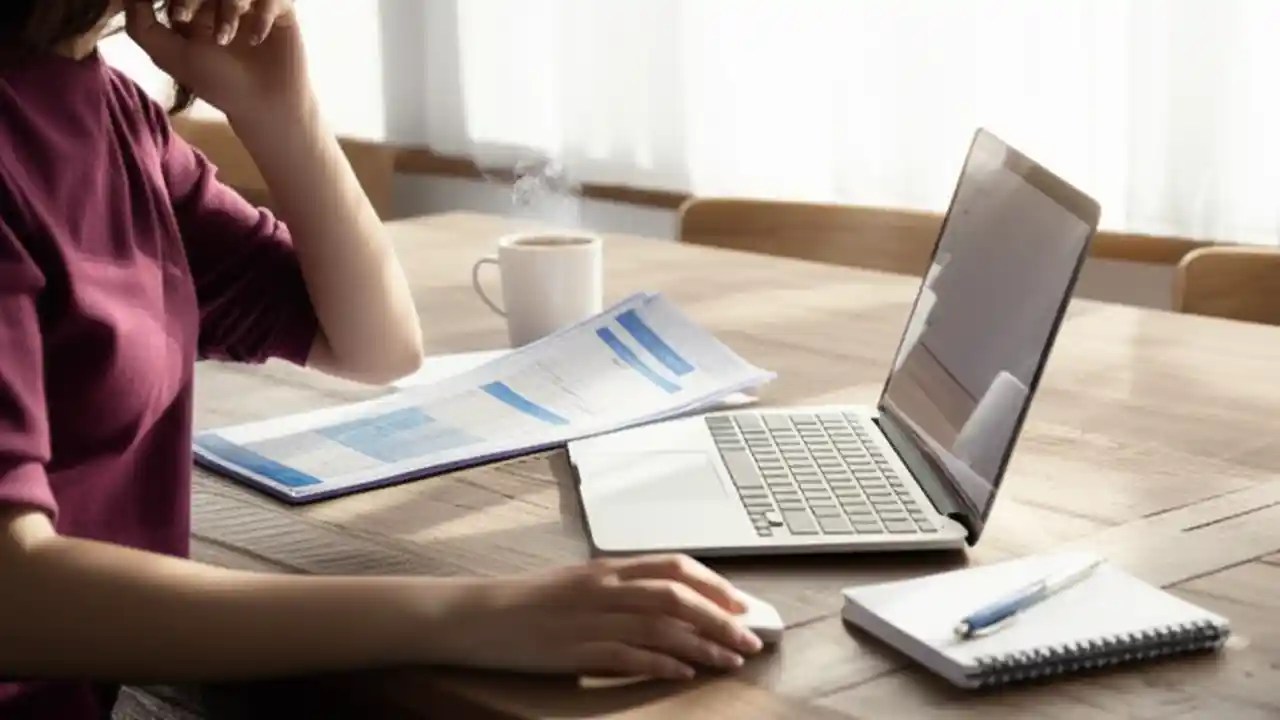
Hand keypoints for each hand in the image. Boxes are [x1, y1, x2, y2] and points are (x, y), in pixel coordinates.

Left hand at [125, 0, 309, 120]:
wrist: (264, 105)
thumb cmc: (217, 82)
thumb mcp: (170, 55)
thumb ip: (141, 25)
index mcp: (195, 4)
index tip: (178, 18)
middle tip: (190, 20)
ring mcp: (252, 2)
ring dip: (229, 6)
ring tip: (226, 38)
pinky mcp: (281, 9)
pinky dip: (261, 14)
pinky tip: (256, 40)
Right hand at [435, 556, 764, 679]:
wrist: (473, 616)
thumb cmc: (526, 603)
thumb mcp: (577, 584)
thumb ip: (617, 590)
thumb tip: (666, 604)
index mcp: (606, 569)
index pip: (673, 567)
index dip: (714, 585)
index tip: (742, 604)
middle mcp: (603, 588)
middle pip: (677, 597)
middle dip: (721, 617)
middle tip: (751, 638)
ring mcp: (589, 619)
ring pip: (660, 626)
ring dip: (703, 643)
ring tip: (730, 660)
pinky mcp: (574, 650)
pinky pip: (627, 655)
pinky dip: (661, 663)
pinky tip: (684, 673)